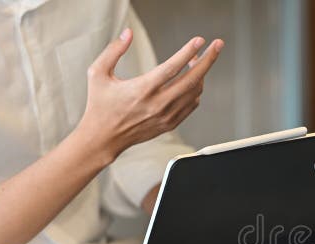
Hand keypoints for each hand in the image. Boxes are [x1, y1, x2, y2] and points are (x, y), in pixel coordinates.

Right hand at [76, 28, 223, 161]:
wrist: (103, 138)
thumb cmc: (100, 105)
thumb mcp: (98, 73)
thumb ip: (113, 51)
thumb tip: (127, 34)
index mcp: (142, 89)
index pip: (172, 67)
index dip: (188, 52)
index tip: (199, 41)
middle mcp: (158, 104)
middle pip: (192, 79)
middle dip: (208, 60)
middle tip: (217, 46)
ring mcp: (166, 116)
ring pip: (194, 92)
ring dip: (201, 74)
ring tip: (197, 61)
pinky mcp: (170, 124)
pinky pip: (191, 105)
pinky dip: (196, 90)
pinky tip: (192, 81)